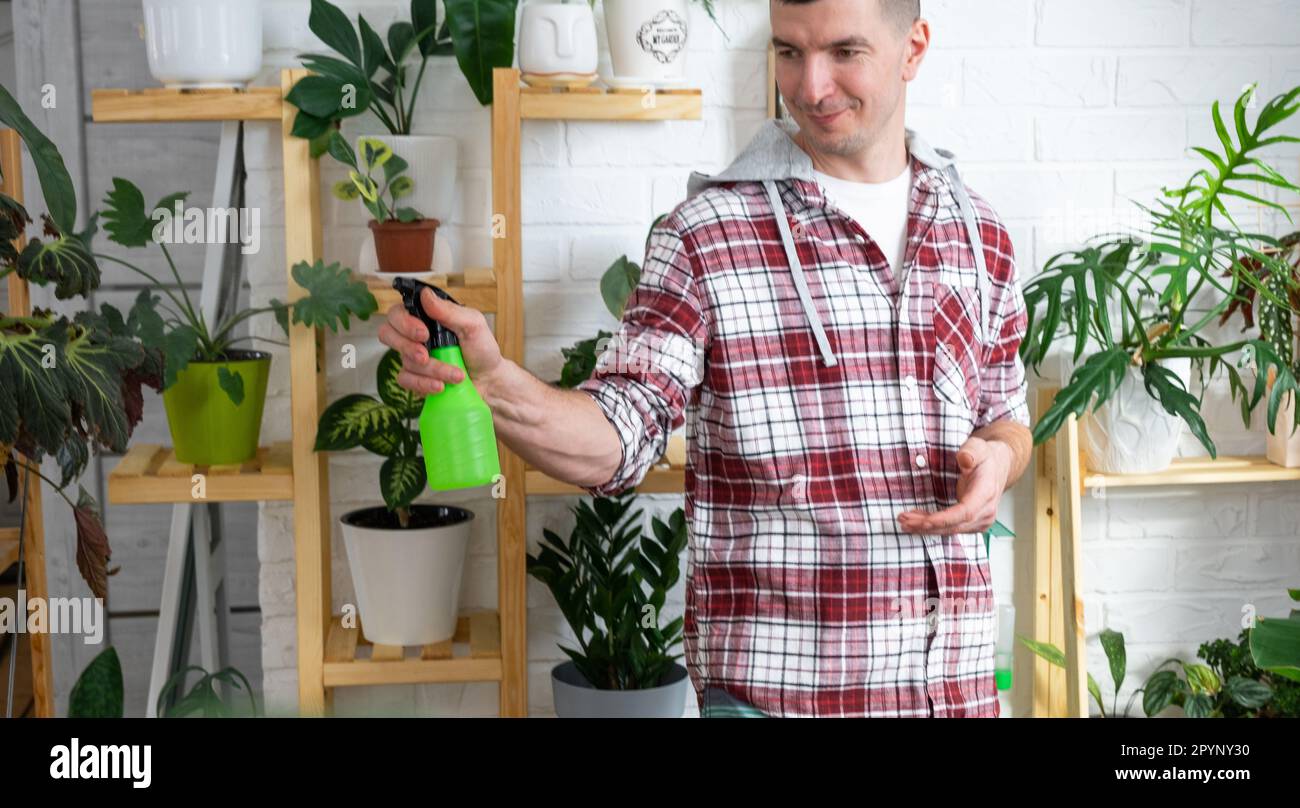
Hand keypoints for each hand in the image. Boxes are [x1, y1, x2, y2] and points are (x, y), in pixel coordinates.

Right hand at [377, 287, 503, 395]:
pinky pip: (405, 380)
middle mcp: (415, 335)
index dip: (404, 323)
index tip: (424, 334)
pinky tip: (441, 386)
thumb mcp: (472, 324)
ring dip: (432, 370)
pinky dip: (423, 384)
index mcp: (427, 317)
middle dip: (407, 347)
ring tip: (456, 375)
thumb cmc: (482, 349)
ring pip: (404, 361)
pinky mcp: (415, 378)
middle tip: (426, 356)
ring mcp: (413, 357)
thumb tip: (425, 295)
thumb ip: (448, 311)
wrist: (489, 380)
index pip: (397, 313)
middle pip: (387, 334)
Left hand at [897, 436, 1011, 535]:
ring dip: (927, 528)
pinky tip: (917, 520)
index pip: (965, 512)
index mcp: (986, 493)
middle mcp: (986, 511)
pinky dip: (933, 526)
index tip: (923, 522)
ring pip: (951, 530)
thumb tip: (965, 459)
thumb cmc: (984, 456)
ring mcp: (981, 520)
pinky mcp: (973, 523)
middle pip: (955, 525)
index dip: (943, 519)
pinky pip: (952, 528)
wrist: (997, 466)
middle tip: (904, 521)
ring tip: (905, 522)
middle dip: (927, 525)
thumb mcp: (977, 447)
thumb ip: (970, 452)